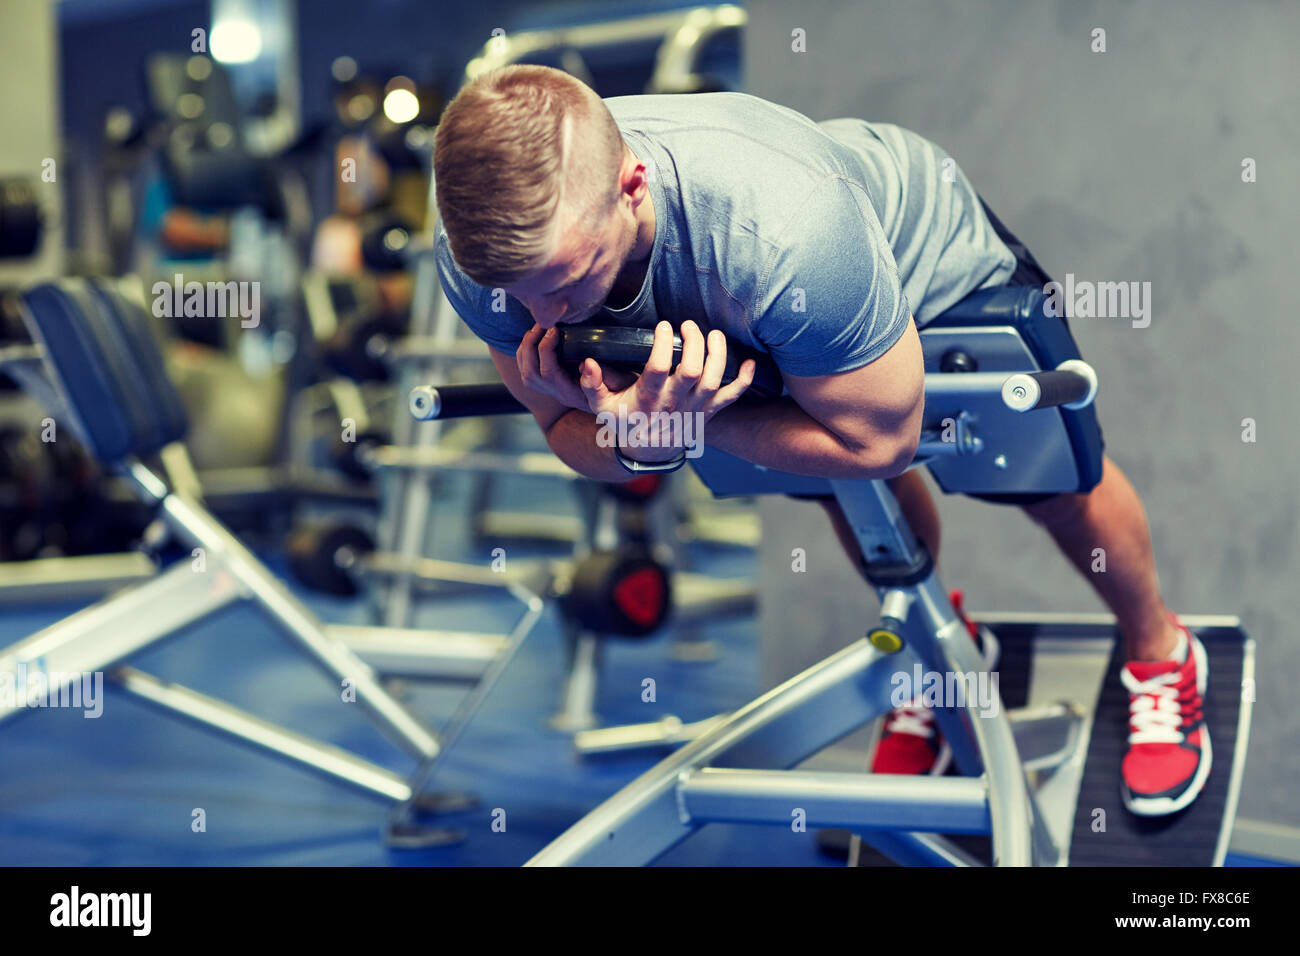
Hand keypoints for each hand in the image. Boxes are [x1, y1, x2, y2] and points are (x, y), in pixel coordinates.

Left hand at [516, 324, 639, 409]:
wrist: (623, 407)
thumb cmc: (625, 391)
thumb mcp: (622, 384)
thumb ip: (608, 375)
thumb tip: (587, 362)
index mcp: (573, 393)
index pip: (549, 373)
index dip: (546, 349)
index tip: (556, 329)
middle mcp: (560, 394)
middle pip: (531, 374)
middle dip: (531, 346)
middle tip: (543, 325)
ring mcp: (553, 391)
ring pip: (527, 374)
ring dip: (526, 349)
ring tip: (537, 328)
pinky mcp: (551, 385)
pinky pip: (528, 372)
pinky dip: (525, 353)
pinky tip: (535, 337)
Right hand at [578, 320, 755, 460]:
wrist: (648, 452)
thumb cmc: (626, 422)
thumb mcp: (602, 407)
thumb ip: (591, 385)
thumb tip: (587, 362)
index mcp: (648, 398)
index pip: (658, 368)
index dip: (663, 343)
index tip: (663, 326)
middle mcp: (675, 402)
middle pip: (693, 370)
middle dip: (694, 342)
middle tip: (688, 325)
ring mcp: (695, 407)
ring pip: (714, 379)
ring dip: (718, 354)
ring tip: (713, 334)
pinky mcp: (710, 411)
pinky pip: (733, 396)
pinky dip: (745, 380)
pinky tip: (749, 362)